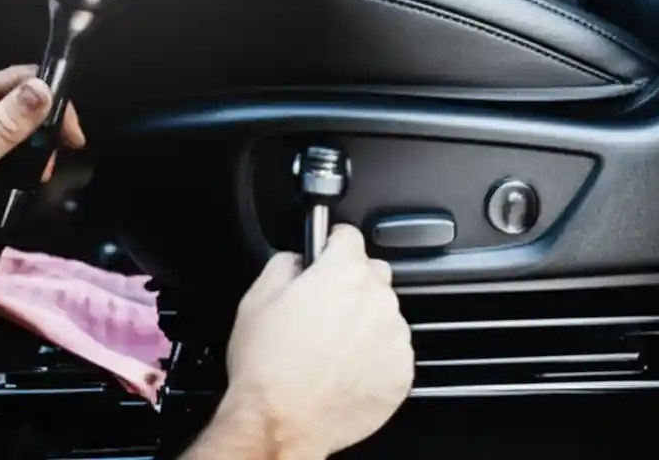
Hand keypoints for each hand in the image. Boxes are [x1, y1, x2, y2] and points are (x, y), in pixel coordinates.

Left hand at [0, 63, 83, 221]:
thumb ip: (7, 127)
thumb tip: (45, 90)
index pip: (34, 79)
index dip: (60, 109)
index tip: (70, 143)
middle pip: (25, 94)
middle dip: (41, 131)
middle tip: (41, 171)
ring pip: (12, 109)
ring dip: (24, 140)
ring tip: (22, 174)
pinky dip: (5, 142)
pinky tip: (2, 166)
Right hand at [187, 225, 413, 459]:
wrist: (282, 421)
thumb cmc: (267, 365)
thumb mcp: (256, 298)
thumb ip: (285, 263)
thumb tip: (299, 259)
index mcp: (343, 273)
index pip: (349, 236)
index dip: (332, 244)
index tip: (326, 254)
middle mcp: (377, 298)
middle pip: (372, 274)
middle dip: (350, 285)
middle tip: (322, 312)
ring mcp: (395, 336)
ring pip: (384, 315)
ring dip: (364, 323)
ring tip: (330, 350)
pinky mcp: (402, 370)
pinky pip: (392, 352)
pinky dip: (374, 357)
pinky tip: (344, 371)